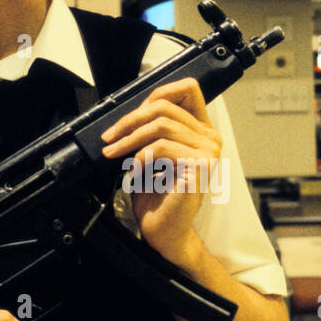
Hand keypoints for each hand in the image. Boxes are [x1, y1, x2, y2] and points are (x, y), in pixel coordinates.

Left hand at [99, 77, 221, 268]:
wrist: (164, 231)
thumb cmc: (157, 195)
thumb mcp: (151, 154)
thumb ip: (151, 130)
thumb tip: (132, 111)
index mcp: (201, 131)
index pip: (188, 90)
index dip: (159, 92)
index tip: (132, 112)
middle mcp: (210, 138)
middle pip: (165, 108)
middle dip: (130, 121)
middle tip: (110, 138)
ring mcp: (209, 152)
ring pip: (161, 126)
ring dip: (130, 139)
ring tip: (115, 155)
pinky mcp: (200, 167)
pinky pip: (162, 148)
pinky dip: (141, 157)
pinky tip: (135, 171)